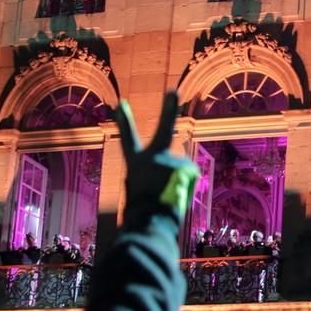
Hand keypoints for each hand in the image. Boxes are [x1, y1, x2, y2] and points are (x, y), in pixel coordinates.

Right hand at [114, 90, 198, 225]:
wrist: (149, 219)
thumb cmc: (144, 210)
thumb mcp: (143, 189)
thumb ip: (156, 174)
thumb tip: (176, 170)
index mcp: (135, 163)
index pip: (127, 138)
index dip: (124, 120)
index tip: (120, 103)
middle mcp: (152, 156)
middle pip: (163, 128)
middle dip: (168, 108)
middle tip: (174, 91)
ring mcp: (168, 159)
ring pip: (182, 167)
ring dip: (180, 181)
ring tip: (169, 195)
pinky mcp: (183, 166)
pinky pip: (191, 175)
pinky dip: (188, 185)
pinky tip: (177, 194)